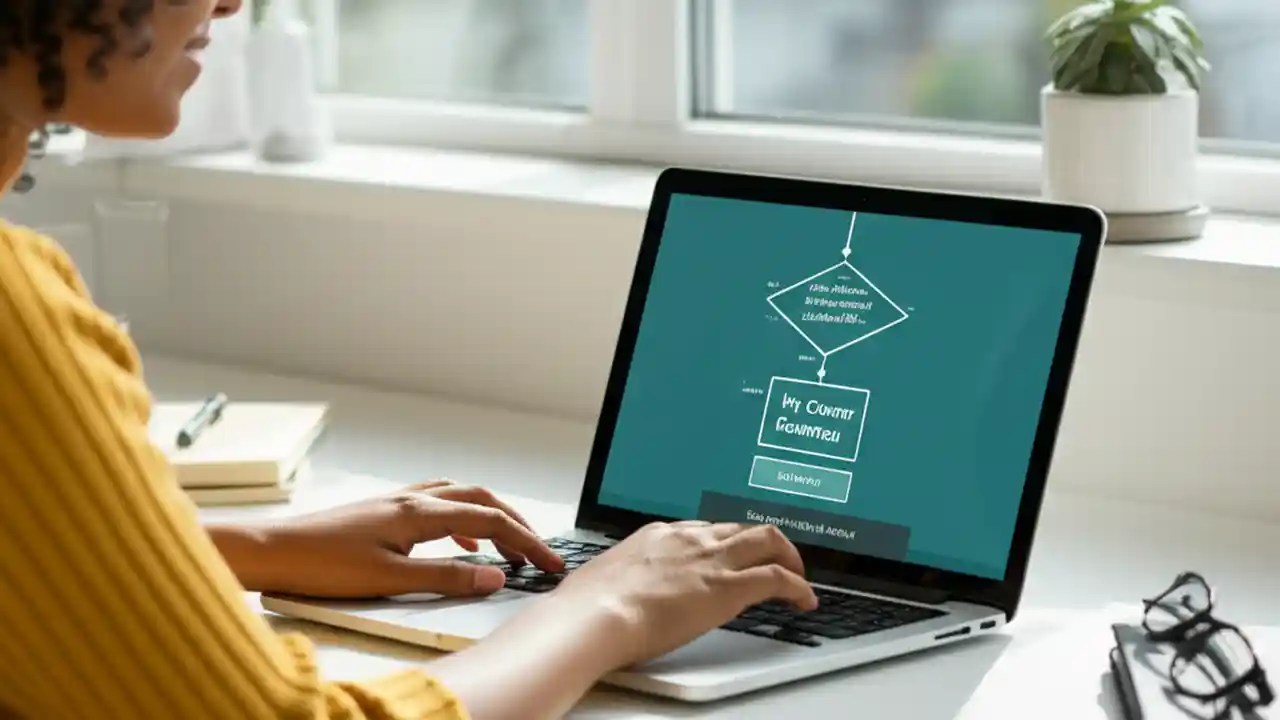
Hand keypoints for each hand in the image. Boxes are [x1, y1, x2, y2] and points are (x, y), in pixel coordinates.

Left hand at [211, 480, 562, 597]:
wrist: (272, 551)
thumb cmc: (321, 564)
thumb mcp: (390, 579)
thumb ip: (446, 578)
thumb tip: (494, 576)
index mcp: (420, 512)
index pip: (491, 522)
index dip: (527, 542)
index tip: (549, 563)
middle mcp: (412, 499)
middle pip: (483, 501)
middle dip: (518, 524)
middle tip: (539, 553)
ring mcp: (397, 502)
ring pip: (461, 498)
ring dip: (491, 517)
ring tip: (508, 545)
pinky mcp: (384, 512)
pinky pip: (438, 505)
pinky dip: (462, 520)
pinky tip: (459, 543)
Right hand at [425, 520, 816, 719]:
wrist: (594, 616)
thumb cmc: (587, 607)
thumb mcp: (605, 581)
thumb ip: (620, 581)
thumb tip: (610, 596)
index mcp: (658, 535)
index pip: (703, 528)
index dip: (722, 541)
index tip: (728, 553)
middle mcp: (688, 539)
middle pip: (739, 526)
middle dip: (762, 540)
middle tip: (775, 558)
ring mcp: (710, 560)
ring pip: (768, 539)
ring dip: (789, 556)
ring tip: (798, 575)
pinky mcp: (728, 586)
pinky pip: (777, 578)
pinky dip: (798, 587)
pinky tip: (805, 600)